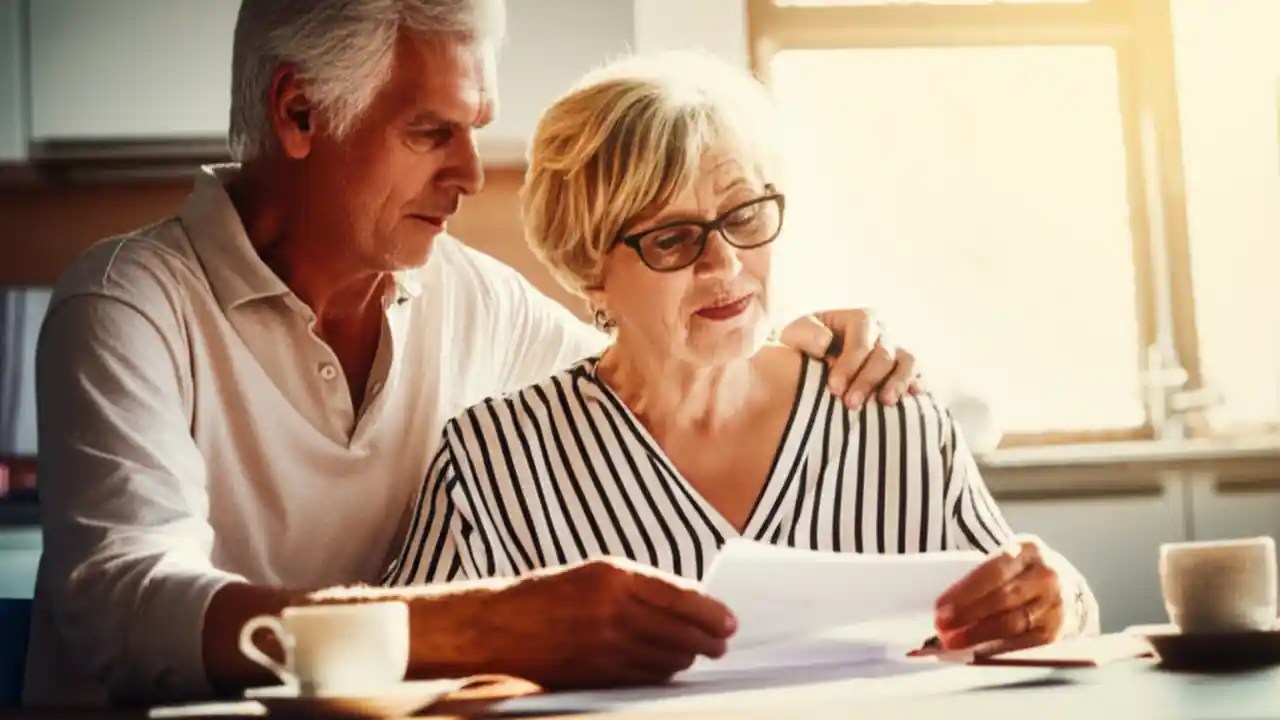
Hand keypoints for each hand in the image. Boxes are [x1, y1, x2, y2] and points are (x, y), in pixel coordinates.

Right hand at [479, 558, 735, 687]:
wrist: (497, 628)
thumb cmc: (546, 595)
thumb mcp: (593, 574)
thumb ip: (639, 587)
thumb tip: (686, 604)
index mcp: (613, 576)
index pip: (681, 598)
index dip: (712, 613)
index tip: (729, 621)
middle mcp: (612, 612)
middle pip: (681, 634)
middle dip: (709, 641)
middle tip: (722, 643)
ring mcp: (605, 647)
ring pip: (667, 660)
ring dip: (687, 658)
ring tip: (696, 654)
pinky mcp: (597, 675)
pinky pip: (645, 678)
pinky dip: (662, 673)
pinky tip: (667, 667)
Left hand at [778, 309, 921, 410]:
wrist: (811, 365)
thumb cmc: (804, 347)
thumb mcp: (796, 334)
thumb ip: (805, 333)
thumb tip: (826, 343)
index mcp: (859, 318)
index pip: (861, 339)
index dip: (850, 364)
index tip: (834, 388)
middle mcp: (883, 332)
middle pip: (884, 354)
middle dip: (867, 380)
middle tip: (851, 404)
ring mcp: (898, 351)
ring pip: (908, 362)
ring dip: (897, 383)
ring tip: (884, 403)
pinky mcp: (905, 372)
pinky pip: (918, 376)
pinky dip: (916, 386)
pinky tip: (912, 399)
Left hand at [933, 537, 1085, 655]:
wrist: (1067, 587)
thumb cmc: (1023, 571)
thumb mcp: (1009, 559)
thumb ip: (982, 573)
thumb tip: (946, 603)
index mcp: (1028, 550)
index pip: (993, 572)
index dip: (965, 591)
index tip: (940, 606)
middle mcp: (1045, 576)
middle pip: (1002, 599)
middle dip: (968, 614)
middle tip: (942, 626)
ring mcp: (1053, 605)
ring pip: (1011, 623)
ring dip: (977, 634)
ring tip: (953, 641)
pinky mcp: (1055, 631)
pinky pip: (1021, 642)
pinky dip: (995, 647)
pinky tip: (976, 650)